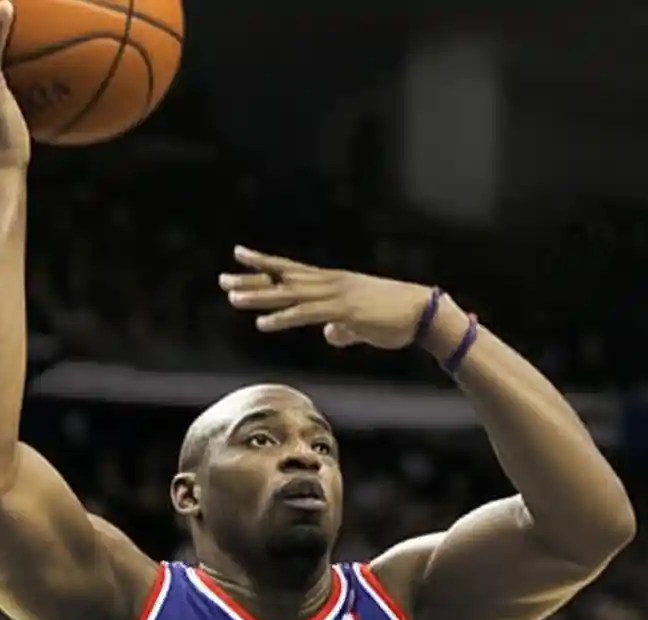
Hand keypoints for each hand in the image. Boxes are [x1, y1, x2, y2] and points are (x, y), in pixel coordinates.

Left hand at [220, 246, 435, 349]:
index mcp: (333, 283)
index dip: (265, 265)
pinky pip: (306, 314)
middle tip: (223, 278)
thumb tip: (330, 335)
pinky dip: (283, 318)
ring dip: (260, 297)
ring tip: (233, 298)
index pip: (292, 270)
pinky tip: (263, 323)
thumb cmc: (397, 318)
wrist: (424, 313)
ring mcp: (336, 295)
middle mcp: (330, 283)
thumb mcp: (362, 324)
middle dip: (252, 279)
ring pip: (290, 294)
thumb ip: (343, 328)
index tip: (240, 256)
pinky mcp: (344, 310)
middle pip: (283, 279)